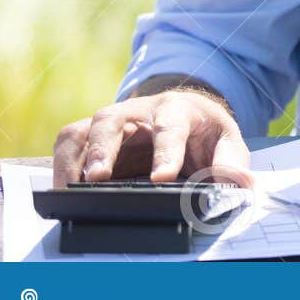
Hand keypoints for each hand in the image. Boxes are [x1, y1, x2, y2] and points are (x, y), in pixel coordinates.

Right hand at [52, 90, 252, 188]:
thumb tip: (238, 184)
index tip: (162, 177)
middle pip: (113, 119)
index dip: (166, 151)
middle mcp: (139, 110)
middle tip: (98, 178)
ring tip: (71, 189)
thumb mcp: (226, 143)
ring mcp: (112, 121)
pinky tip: (62, 190)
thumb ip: (231, 162)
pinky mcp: (92, 135)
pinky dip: (60, 164)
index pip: (171, 127)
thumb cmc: (204, 133)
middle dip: (104, 147)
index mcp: (178, 110)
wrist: (187, 117)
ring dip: (76, 158)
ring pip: (84, 129)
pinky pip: (68, 143)